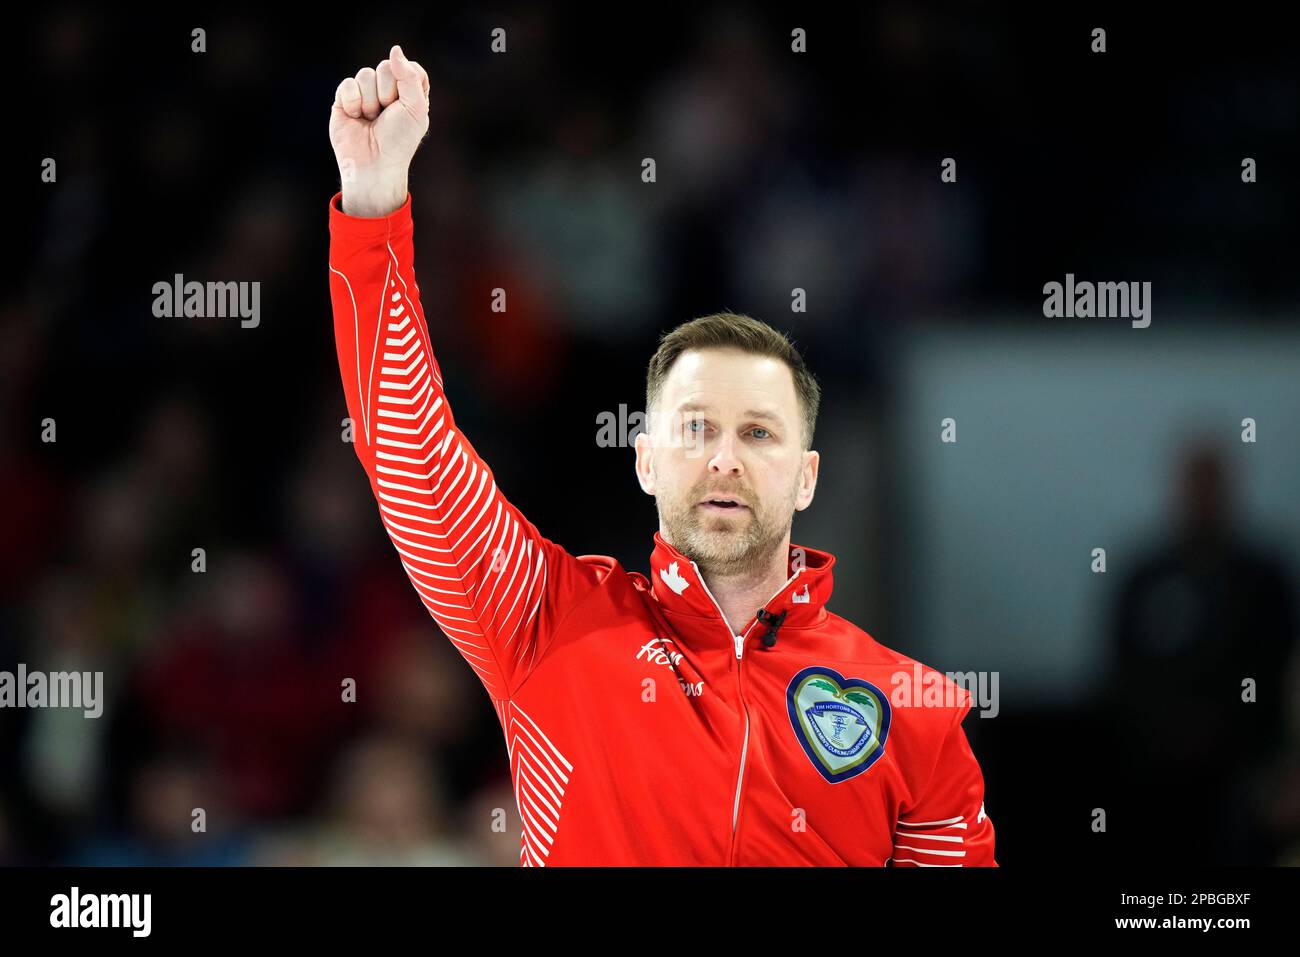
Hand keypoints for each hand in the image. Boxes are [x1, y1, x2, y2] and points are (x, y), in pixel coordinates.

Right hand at [329, 44, 430, 216]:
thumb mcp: (415, 108)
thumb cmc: (399, 140)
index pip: (409, 67)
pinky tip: (356, 117)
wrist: (374, 164)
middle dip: (387, 93)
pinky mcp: (345, 99)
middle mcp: (387, 90)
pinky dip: (353, 102)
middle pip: (385, 67)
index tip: (406, 103)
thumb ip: (410, 76)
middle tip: (387, 115)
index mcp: (409, 92)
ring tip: (371, 119)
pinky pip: (348, 84)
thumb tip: (394, 49)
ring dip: (370, 101)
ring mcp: (365, 94)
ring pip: (365, 74)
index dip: (406, 82)